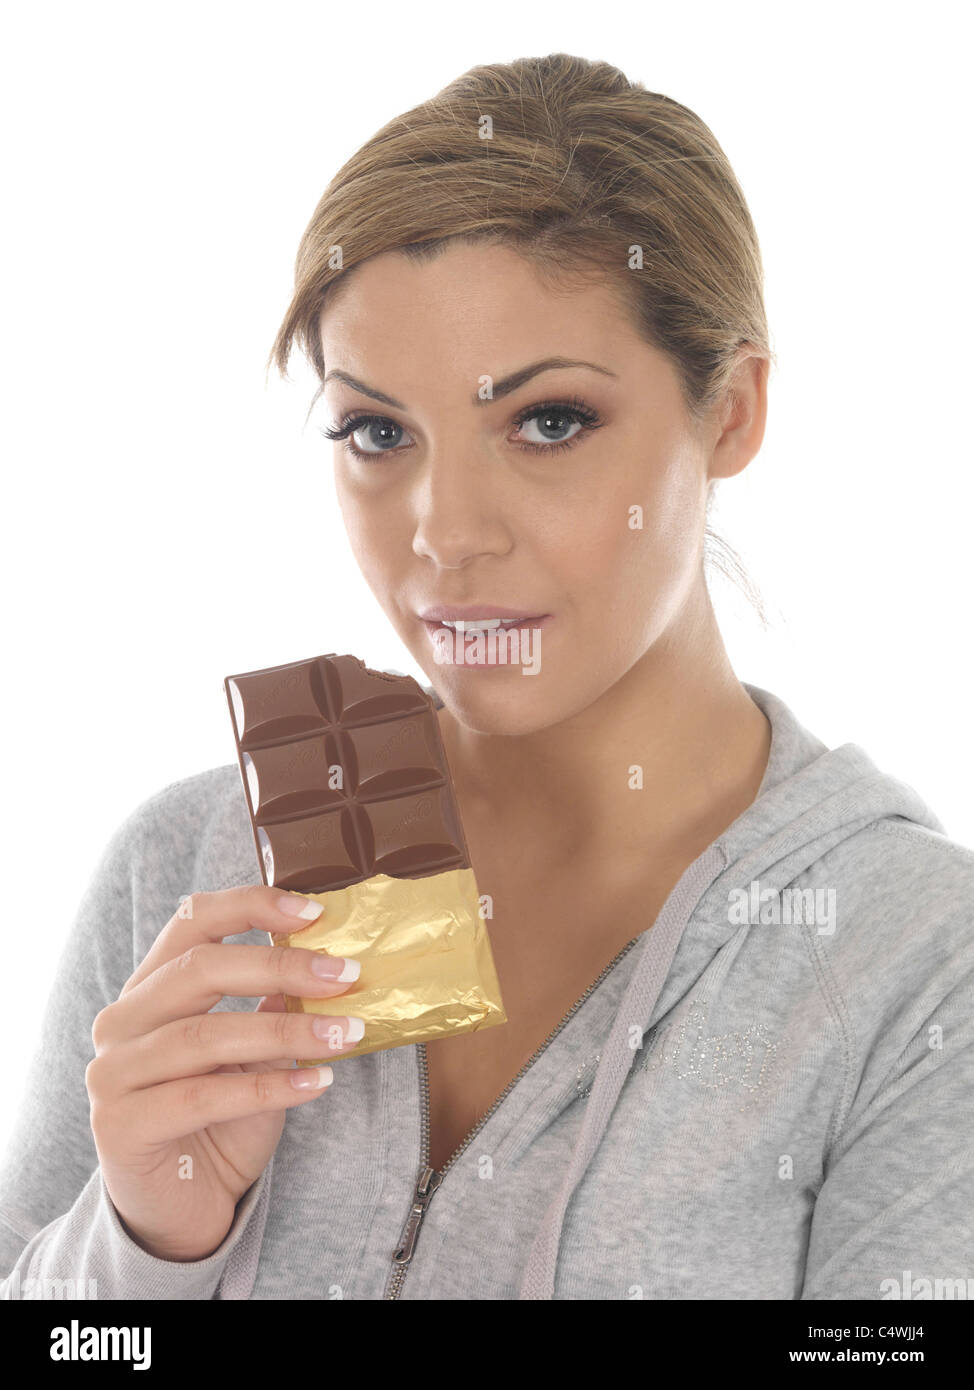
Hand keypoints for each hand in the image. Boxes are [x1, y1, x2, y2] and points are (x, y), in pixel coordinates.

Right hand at [86, 885, 360, 1261]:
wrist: (184, 1208)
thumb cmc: (222, 1120)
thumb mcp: (256, 1054)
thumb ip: (274, 1007)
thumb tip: (329, 965)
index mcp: (150, 986)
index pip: (191, 920)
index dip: (251, 905)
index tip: (316, 911)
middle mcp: (121, 1020)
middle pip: (199, 970)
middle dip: (280, 966)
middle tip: (346, 975)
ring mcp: (112, 1073)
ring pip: (205, 1035)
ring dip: (287, 1030)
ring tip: (346, 1034)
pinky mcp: (121, 1126)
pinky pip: (203, 1096)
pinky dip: (268, 1086)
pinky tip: (317, 1082)